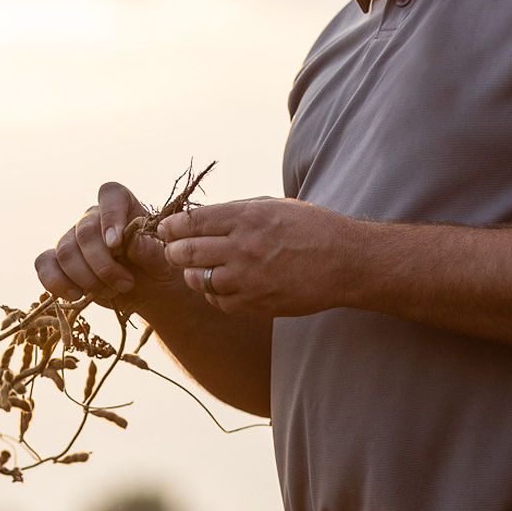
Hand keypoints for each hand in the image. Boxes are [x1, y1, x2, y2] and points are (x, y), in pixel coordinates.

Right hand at [34, 182, 180, 307]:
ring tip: (111, 292)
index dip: (110, 216)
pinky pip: (44, 264)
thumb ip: (151, 251)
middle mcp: (93, 217)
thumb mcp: (163, 261)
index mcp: (123, 205)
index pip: (110, 195)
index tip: (116, 244)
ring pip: (65, 252)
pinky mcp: (58, 260)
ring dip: (87, 279)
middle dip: (103, 265)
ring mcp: (72, 238)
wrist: (147, 290)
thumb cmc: (156, 268)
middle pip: (85, 232)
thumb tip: (133, 242)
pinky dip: (56, 283)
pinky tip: (77, 296)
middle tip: (126, 284)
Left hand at [158, 197, 362, 315]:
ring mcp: (249, 279)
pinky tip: (222, 283)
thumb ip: (233, 212)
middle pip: (186, 252)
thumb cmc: (309, 228)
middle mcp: (243, 248)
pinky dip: (213, 293)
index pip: (190, 223)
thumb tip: (194, 219)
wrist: (346, 261)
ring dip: (192, 273)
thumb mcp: (271, 206)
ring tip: (198, 267)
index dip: (170, 227)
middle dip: (174, 251)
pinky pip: (218, 301)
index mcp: (246, 218)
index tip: (165, 229)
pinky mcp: (256, 304)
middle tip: (174, 250)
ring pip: (198, 280)